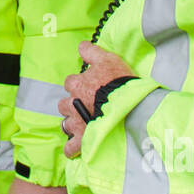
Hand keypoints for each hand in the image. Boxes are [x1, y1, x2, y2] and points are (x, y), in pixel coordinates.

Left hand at [58, 42, 135, 157]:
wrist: (130, 106)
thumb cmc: (120, 82)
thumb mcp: (108, 60)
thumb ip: (92, 52)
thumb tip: (81, 45)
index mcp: (77, 84)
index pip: (70, 82)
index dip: (79, 84)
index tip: (89, 87)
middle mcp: (72, 103)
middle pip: (64, 104)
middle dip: (72, 105)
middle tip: (85, 107)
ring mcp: (76, 122)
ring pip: (65, 124)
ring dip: (71, 124)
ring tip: (82, 125)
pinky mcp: (83, 139)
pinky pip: (71, 147)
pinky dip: (72, 149)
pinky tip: (75, 149)